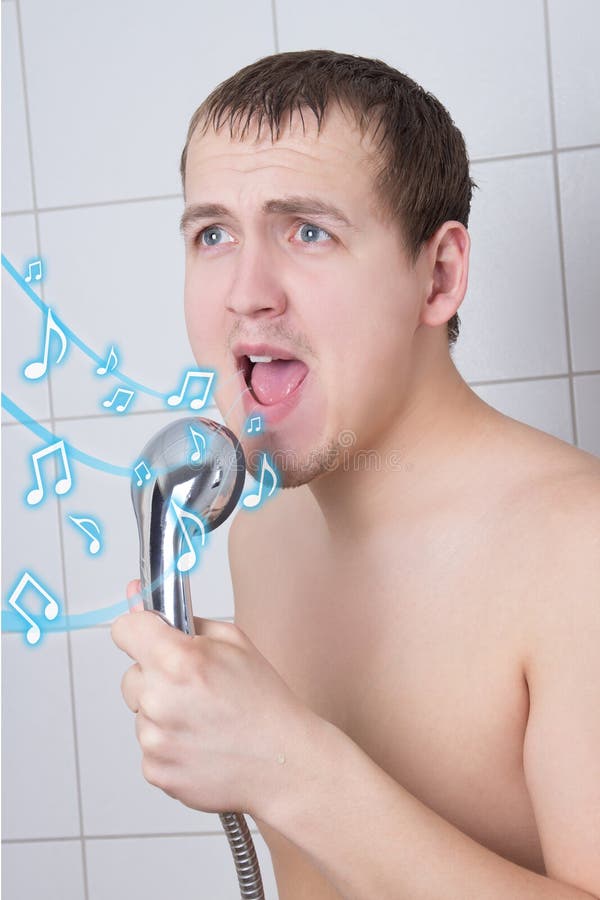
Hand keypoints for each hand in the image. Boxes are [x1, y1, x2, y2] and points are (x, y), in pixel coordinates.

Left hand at [111, 580, 321, 819]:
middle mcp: (159, 699)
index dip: (138, 630)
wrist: (283, 761)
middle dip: (156, 677)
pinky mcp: (156, 771)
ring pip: (141, 712)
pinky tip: (201, 741)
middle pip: (131, 676)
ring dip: (163, 712)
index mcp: (178, 660)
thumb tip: (139, 596)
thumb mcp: (232, 641)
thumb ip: (181, 618)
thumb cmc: (263, 701)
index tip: (148, 637)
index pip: (125, 630)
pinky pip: (149, 745)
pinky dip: (169, 743)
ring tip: (204, 718)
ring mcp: (155, 739)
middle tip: (195, 686)